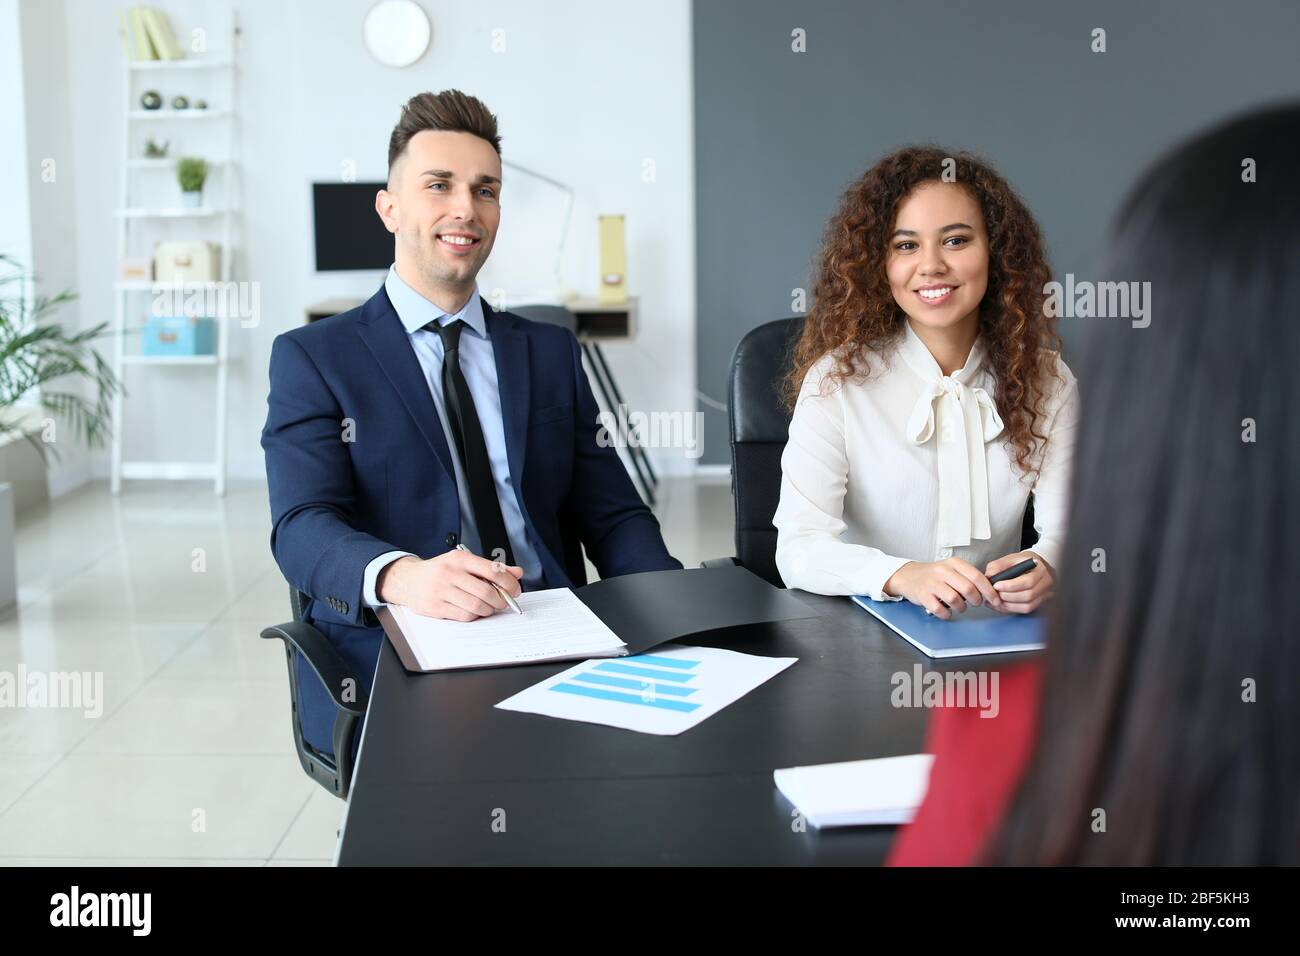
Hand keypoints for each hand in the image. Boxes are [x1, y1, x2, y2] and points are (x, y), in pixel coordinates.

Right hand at [377, 551, 523, 620]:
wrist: (408, 579)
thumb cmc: (440, 571)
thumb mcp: (464, 562)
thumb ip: (491, 567)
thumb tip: (517, 573)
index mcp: (459, 559)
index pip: (492, 570)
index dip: (508, 582)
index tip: (515, 589)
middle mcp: (449, 573)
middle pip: (486, 592)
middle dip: (501, 600)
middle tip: (503, 602)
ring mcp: (441, 591)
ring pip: (477, 606)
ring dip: (488, 610)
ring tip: (488, 606)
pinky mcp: (435, 607)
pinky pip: (464, 616)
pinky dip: (474, 615)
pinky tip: (473, 610)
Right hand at [883, 557, 1001, 619]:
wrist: (907, 576)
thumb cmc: (934, 575)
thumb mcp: (951, 568)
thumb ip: (969, 576)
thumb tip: (990, 589)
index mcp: (954, 563)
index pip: (977, 576)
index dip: (989, 590)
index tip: (995, 599)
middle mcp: (943, 571)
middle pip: (968, 588)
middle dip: (976, 600)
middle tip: (975, 603)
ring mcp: (932, 583)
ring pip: (955, 599)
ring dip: (961, 608)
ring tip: (959, 607)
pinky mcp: (923, 595)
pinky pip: (940, 609)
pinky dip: (946, 614)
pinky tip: (946, 611)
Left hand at [984, 550, 1053, 613]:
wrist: (1032, 567)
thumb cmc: (1020, 562)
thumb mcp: (1009, 558)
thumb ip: (997, 566)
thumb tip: (989, 576)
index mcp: (1040, 569)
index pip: (1028, 581)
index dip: (1010, 586)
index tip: (996, 585)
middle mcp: (1045, 583)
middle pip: (1028, 596)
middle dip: (1008, 596)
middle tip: (994, 593)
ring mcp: (1044, 594)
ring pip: (1027, 606)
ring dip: (1008, 605)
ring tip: (995, 599)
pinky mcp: (1039, 603)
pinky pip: (1025, 610)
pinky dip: (1011, 609)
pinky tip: (1000, 605)